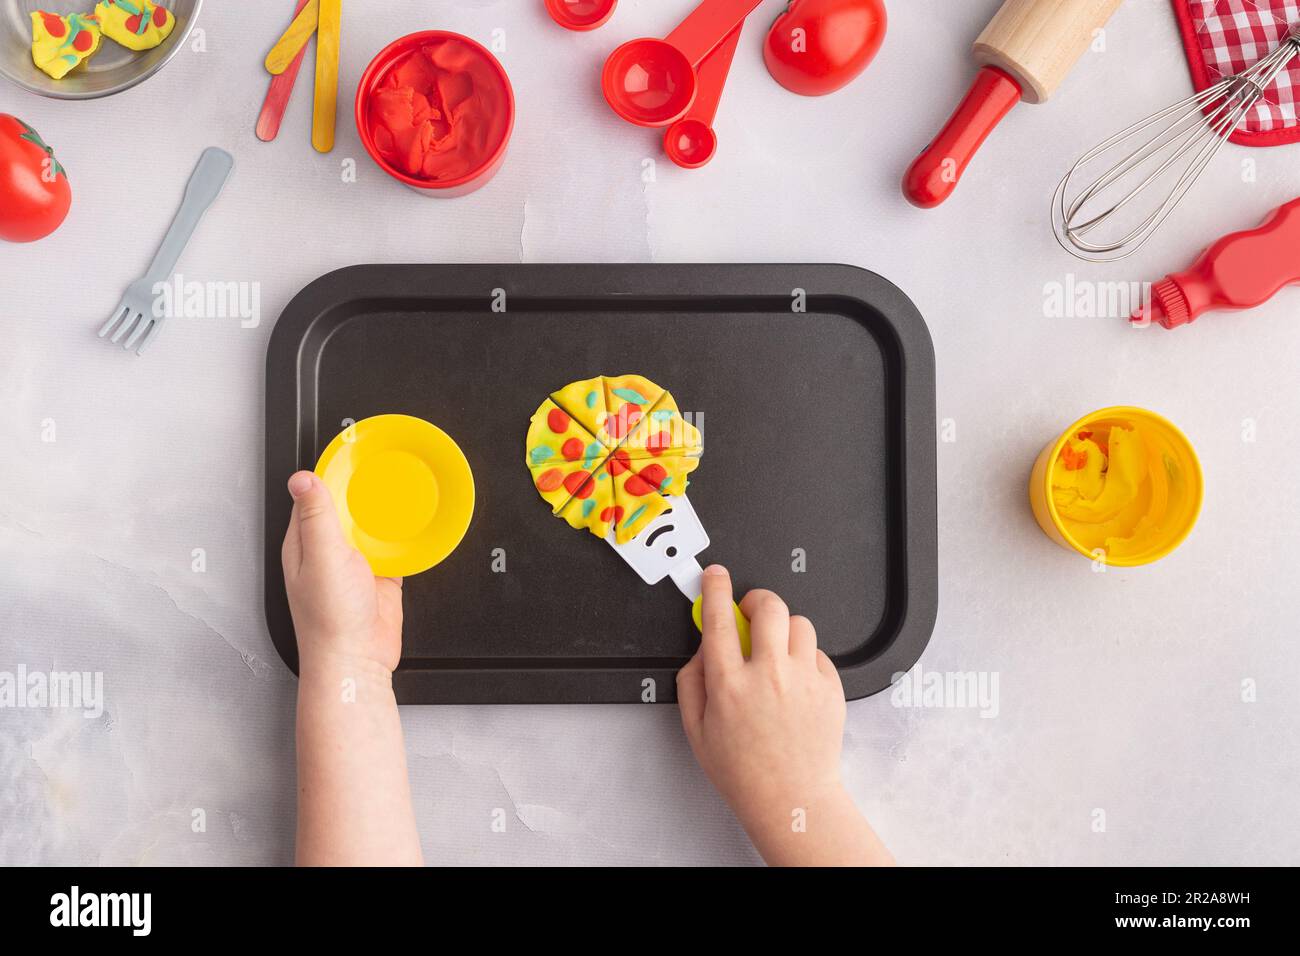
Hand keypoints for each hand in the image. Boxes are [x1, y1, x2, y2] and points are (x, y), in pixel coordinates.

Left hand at [281, 471, 402, 673]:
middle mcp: (328, 550)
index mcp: (304, 542)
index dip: (331, 473)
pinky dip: (403, 536)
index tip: (351, 452)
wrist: (358, 662)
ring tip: (401, 486)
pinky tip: (413, 525)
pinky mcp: (381, 576)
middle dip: (362, 488)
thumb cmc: (331, 621)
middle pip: (346, 508)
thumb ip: (316, 517)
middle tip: (382, 464)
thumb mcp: (321, 558)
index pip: (315, 496)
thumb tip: (302, 478)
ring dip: (384, 512)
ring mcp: (355, 564)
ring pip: (370, 526)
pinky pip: (393, 547)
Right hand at [676, 565, 892, 865]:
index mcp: (729, 685)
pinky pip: (818, 651)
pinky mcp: (830, 688)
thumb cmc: (743, 771)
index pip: (719, 619)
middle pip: (769, 606)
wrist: (791, 798)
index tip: (715, 576)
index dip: (715, 588)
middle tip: (752, 611)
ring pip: (799, 623)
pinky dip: (804, 656)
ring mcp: (803, 680)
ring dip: (783, 627)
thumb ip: (692, 681)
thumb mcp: (696, 729)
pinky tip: (794, 679)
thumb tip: (703, 646)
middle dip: (757, 599)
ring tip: (776, 650)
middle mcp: (768, 676)